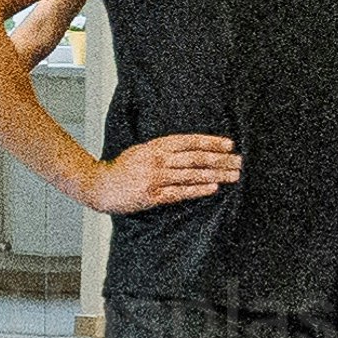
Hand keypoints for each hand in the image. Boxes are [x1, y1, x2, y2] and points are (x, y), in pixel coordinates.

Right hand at [91, 130, 239, 217]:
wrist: (98, 185)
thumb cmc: (121, 169)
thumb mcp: (141, 150)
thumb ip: (163, 149)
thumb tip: (190, 149)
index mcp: (155, 146)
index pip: (189, 141)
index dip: (210, 142)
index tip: (229, 145)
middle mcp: (156, 160)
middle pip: (195, 158)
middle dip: (220, 160)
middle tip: (239, 161)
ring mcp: (154, 178)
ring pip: (191, 175)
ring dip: (215, 175)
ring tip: (233, 176)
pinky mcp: (152, 196)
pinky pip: (179, 193)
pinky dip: (197, 190)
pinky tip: (212, 188)